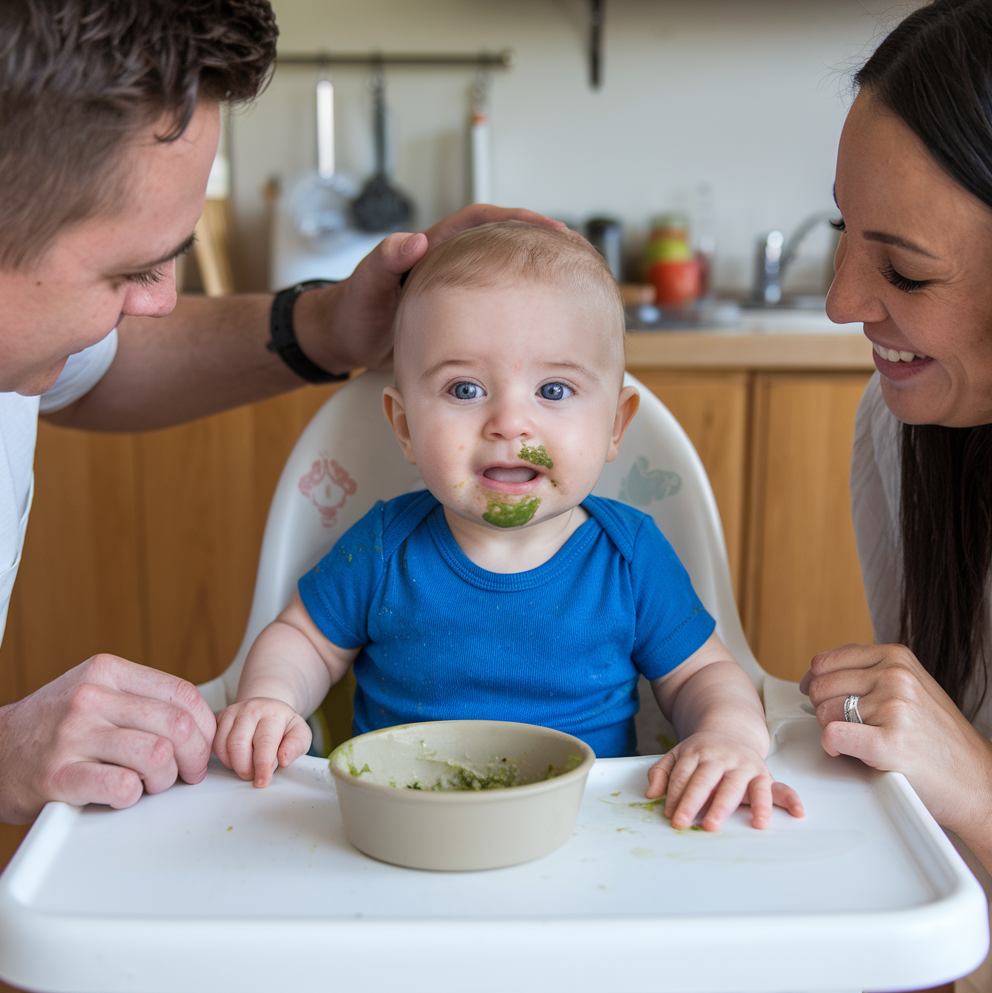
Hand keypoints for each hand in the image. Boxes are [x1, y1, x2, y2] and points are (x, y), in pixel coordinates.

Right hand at [0, 654, 215, 822]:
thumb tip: (201, 721)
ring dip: (164, 778)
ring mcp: (73, 735)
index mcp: (107, 671)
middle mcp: (90, 697)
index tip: (204, 745)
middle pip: (176, 724)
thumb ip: (142, 697)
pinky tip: (121, 794)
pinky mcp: (58, 776)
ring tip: (150, 783)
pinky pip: (122, 786)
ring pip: (156, 754)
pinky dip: (132, 796)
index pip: (182, 693)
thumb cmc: (54, 726)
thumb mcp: (95, 690)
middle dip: (194, 756)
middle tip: (187, 773)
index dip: (205, 725)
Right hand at [213, 697, 310, 787]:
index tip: (262, 781)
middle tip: (253, 775)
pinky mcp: (218, 717)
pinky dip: (221, 757)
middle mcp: (251, 709)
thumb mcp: (299, 734)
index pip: (265, 741)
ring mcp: (232, 711)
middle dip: (244, 768)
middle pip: (238, 744)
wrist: (267, 708)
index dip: (262, 765)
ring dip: (233, 764)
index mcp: (273, 713)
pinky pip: (212, 742)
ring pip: (222, 745)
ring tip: (246, 765)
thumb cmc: (283, 726)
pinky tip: (234, 758)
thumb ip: (296, 746)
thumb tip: (284, 759)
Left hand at [294, 205, 566, 372]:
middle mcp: (450, 264)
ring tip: (570, 287)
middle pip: (503, 245)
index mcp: (434, 247)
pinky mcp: (458, 319)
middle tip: (576, 255)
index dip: (518, 220)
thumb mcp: (366, 285)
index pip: (483, 220)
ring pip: (503, 278)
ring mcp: (457, 292)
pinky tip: (539, 328)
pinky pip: (495, 310)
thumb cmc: (351, 311)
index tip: (550, 227)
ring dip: (533, 280)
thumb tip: (415, 240)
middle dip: (539, 245)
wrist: (343, 342)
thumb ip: (385, 261)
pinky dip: (518, 314)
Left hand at [644, 733, 803, 830]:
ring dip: (726, 806)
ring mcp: (743, 765)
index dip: (675, 795)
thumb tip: (650, 793)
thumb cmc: (702, 753)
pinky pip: (776, 788)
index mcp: (697, 751)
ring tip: (716, 826)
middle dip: (694, 802)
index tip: (670, 815)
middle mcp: (721, 757)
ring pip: (735, 786)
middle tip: (685, 823)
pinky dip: (788, 799)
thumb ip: (662, 773)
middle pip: (705, 780)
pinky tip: (795, 812)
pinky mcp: (763, 774)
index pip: (683, 775)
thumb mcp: (677, 755)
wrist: (731, 731)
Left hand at [801, 643, 991, 835]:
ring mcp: (894, 707)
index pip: (824, 662)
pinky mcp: (890, 741)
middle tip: (845, 725)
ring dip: (831, 730)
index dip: (815, 684)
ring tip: (859, 740)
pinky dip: (833, 747)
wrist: (975, 780)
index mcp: (895, 657)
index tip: (822, 699)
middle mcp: (895, 676)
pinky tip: (851, 753)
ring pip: (823, 712)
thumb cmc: (937, 738)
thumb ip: (866, 672)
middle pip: (819, 686)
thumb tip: (815, 672)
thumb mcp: (908, 686)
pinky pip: (833, 735)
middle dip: (823, 709)